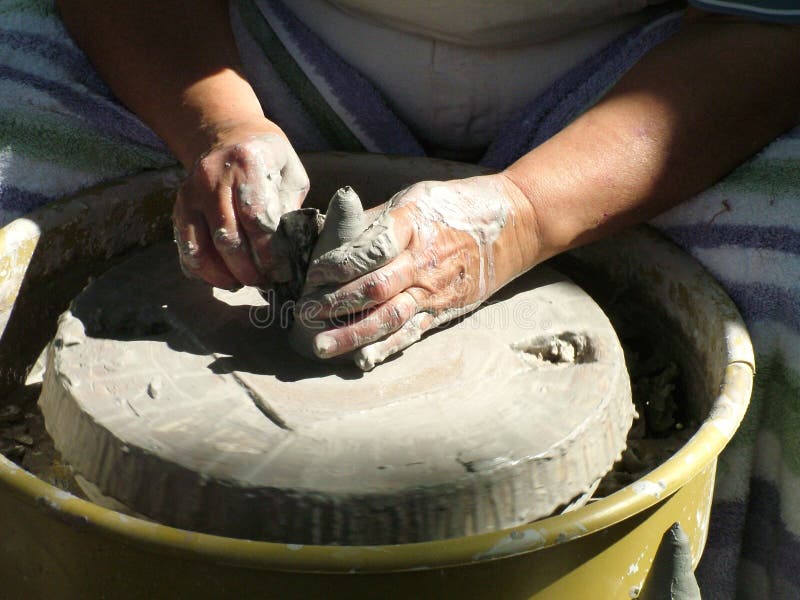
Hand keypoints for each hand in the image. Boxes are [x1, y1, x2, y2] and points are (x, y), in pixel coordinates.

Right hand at [172, 126, 308, 288]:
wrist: (230, 135)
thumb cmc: (269, 160)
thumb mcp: (291, 173)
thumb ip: (291, 207)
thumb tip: (291, 250)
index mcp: (247, 163)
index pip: (256, 219)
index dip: (269, 253)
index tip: (281, 272)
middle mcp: (213, 176)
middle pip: (228, 239)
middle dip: (249, 270)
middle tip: (265, 282)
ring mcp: (191, 193)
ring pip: (202, 249)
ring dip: (224, 276)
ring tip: (244, 283)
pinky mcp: (179, 207)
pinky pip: (186, 248)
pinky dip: (204, 271)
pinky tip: (224, 277)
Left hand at [296, 174, 537, 369]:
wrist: (519, 222)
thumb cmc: (459, 205)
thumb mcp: (416, 197)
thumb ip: (377, 221)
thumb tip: (332, 234)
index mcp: (413, 225)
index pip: (369, 250)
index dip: (337, 265)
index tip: (312, 275)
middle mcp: (424, 260)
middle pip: (375, 288)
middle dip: (335, 304)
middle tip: (303, 316)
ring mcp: (437, 289)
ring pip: (391, 316)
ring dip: (354, 334)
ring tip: (322, 346)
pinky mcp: (446, 310)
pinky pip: (413, 332)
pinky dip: (386, 347)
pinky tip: (361, 359)